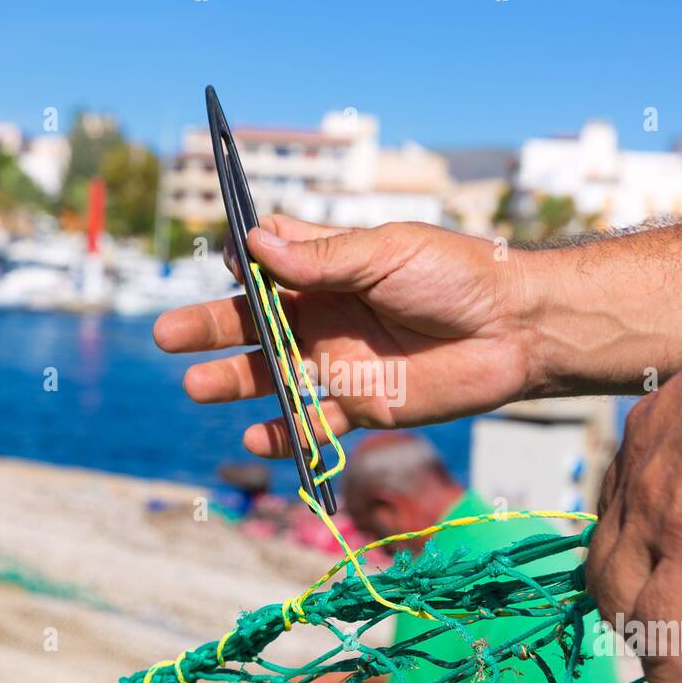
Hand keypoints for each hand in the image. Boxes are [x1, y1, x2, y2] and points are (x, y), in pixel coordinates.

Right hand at [153, 215, 536, 457]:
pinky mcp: (362, 408)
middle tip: (166, 335)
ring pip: (273, 374)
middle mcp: (327, 315)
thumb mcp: (387, 252)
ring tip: (197, 386)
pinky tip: (254, 438)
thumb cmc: (455, 276)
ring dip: (235, 381)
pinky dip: (284, 434)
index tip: (224, 262)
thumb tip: (254, 244)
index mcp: (331, 270)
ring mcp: (340, 363)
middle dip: (212, 328)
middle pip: (255, 323)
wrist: (515, 331)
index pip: (269, 266)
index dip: (242, 264)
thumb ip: (324, 257)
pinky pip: (313, 425)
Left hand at [585, 312, 681, 682]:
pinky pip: (665, 637)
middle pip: (603, 561)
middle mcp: (636, 475)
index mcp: (647, 433)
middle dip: (630, 606)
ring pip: (620, 602)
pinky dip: (675, 680)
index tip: (679, 577)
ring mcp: (657, 518)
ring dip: (648, 644)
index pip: (619, 510)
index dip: (641, 554)